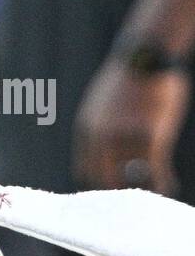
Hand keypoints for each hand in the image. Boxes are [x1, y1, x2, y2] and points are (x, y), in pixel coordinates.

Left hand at [72, 57, 188, 195]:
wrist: (144, 55)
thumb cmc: (129, 77)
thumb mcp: (103, 103)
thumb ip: (101, 127)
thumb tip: (105, 146)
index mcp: (86, 129)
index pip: (86, 169)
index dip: (102, 182)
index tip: (116, 190)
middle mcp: (99, 137)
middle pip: (105, 180)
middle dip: (121, 192)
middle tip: (137, 200)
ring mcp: (123, 138)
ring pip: (132, 179)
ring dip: (145, 189)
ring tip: (157, 192)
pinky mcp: (148, 136)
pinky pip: (155, 172)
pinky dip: (163, 182)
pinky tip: (170, 185)